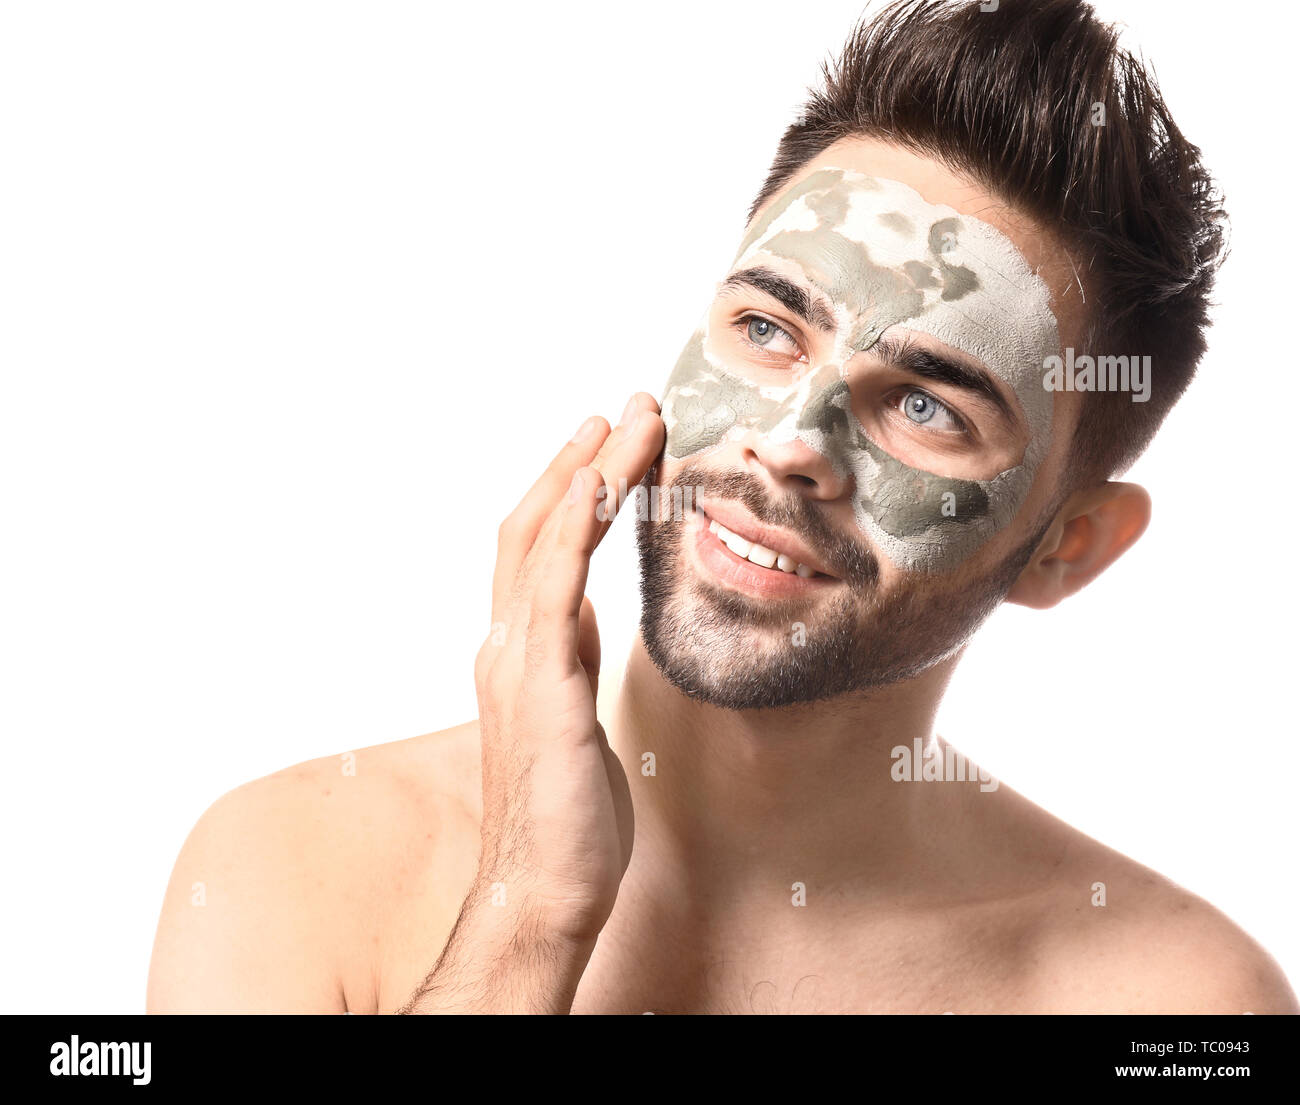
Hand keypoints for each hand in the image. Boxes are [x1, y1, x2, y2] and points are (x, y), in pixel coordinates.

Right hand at [401, 392, 662, 1012]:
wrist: (544, 893)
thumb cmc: (566, 818)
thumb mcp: (573, 717)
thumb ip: (569, 658)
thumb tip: (583, 609)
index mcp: (520, 653)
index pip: (539, 550)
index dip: (571, 492)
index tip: (610, 447)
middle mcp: (507, 645)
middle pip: (532, 526)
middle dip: (579, 461)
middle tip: (625, 406)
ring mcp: (517, 661)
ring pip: (544, 539)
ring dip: (588, 471)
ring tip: (630, 418)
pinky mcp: (540, 687)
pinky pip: (554, 585)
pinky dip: (573, 525)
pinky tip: (602, 479)